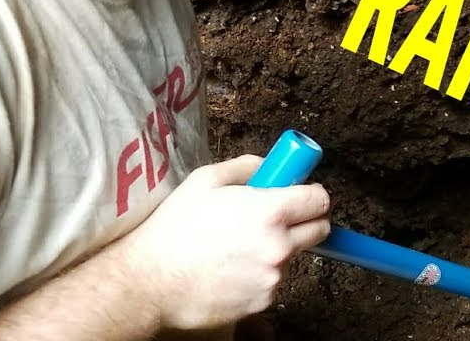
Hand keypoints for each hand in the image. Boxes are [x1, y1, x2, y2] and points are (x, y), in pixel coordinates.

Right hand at [116, 154, 330, 329]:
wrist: (150, 282)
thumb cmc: (173, 229)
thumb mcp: (205, 180)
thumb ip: (246, 167)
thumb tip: (268, 167)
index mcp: (270, 212)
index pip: (320, 200)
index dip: (312, 194)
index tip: (302, 193)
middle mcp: (279, 246)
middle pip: (320, 230)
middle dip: (305, 221)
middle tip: (278, 218)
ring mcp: (273, 278)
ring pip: (292, 256)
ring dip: (277, 249)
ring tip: (236, 246)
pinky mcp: (263, 302)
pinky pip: (272, 281)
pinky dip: (259, 273)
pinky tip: (230, 268)